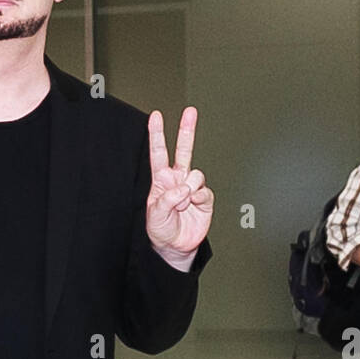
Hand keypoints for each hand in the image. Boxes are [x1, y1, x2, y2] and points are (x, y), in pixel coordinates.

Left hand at [145, 107, 213, 257]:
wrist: (175, 246)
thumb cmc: (161, 230)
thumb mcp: (155, 216)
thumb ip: (166, 200)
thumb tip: (183, 188)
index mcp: (162, 180)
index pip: (159, 153)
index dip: (157, 135)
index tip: (156, 117)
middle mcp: (178, 180)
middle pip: (184, 150)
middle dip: (187, 130)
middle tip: (190, 112)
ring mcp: (192, 188)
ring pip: (196, 174)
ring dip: (189, 189)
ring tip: (183, 204)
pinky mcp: (204, 198)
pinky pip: (204, 191)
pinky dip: (198, 198)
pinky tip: (192, 206)